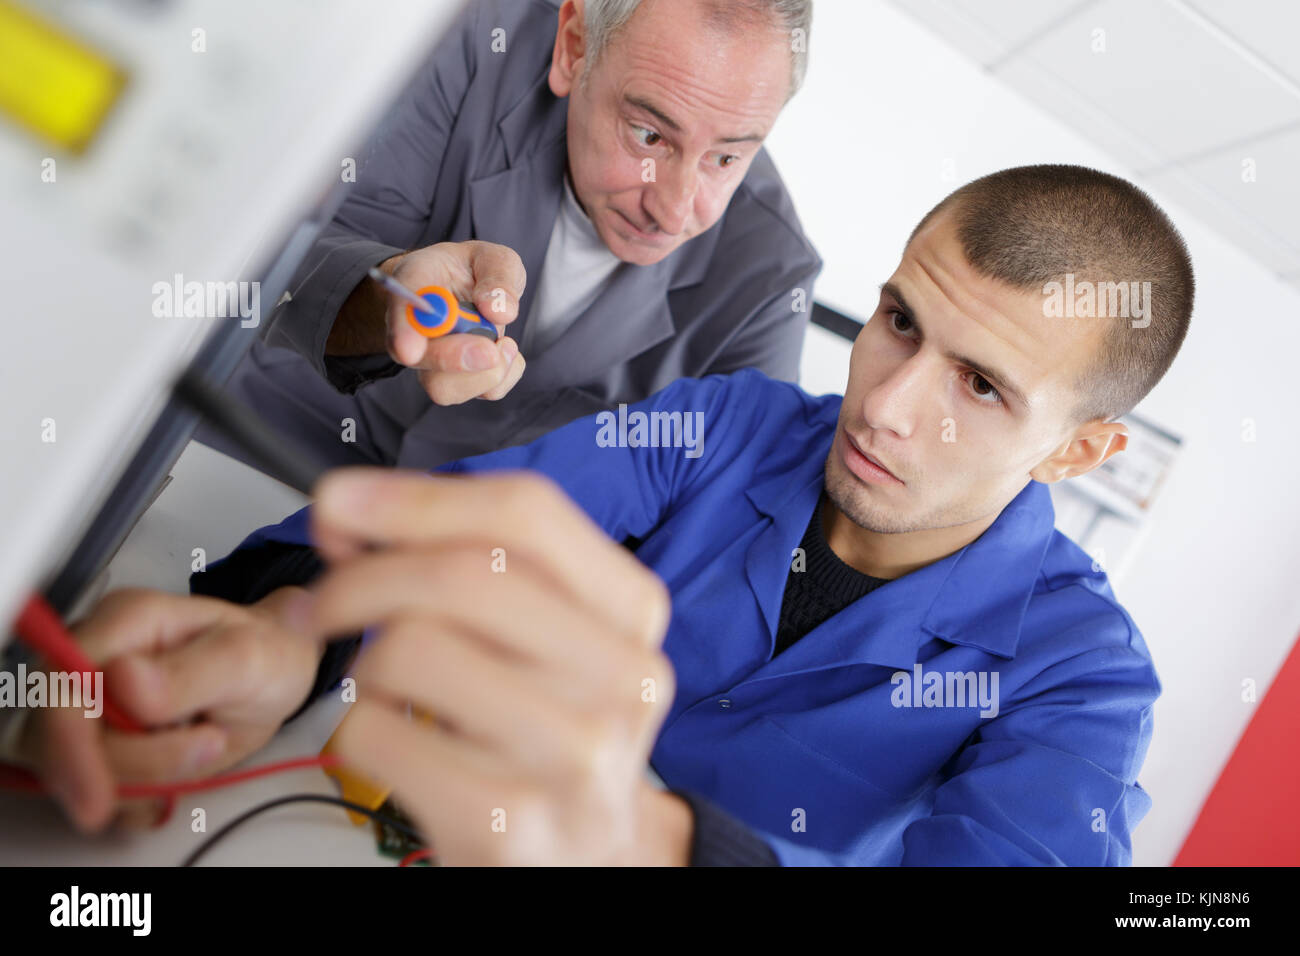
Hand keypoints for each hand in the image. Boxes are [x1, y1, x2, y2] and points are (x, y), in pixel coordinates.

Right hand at [23, 587, 323, 832]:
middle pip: (63, 736)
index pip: (62, 687)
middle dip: (129, 764)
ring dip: (146, 777)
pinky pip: (103, 785)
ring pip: (79, 768)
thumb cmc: (264, 652)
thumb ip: (190, 671)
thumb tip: (125, 680)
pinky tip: (186, 767)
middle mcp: (98, 659)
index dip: (69, 743)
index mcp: (126, 622)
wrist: (278, 672)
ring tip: (208, 742)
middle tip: (205, 747)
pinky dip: (145, 792)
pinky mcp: (105, 739)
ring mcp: (97, 702)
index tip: (99, 790)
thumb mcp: (247, 658)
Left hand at [303, 467, 692, 864]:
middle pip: (460, 574)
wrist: (594, 854)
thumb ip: (478, 561)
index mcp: (631, 610)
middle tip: (325, 600)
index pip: (524, 515)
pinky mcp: (506, 820)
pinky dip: (357, 728)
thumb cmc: (554, 729)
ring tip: (386, 685)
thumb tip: (353, 512)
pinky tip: (394, 739)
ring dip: (364, 661)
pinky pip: (378, 733)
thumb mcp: (556, 634)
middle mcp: (619, 677)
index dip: (416, 497)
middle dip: (362, 575)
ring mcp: (570, 753)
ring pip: (410, 648)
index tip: (342, 503)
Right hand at [384, 241, 526, 404]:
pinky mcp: (459, 380)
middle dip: (455, 360)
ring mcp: (432, 360)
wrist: (468, 289)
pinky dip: (506, 375)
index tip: (410, 350)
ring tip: (505, 342)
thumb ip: (499, 274)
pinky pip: (482, 393)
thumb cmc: (474, 271)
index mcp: (417, 284)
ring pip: (444, 388)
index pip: (401, 308)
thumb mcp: (493, 257)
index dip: (402, 332)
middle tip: (490, 350)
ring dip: (486, 372)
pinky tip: (505, 350)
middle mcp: (415, 330)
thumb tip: (499, 311)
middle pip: (419, 360)